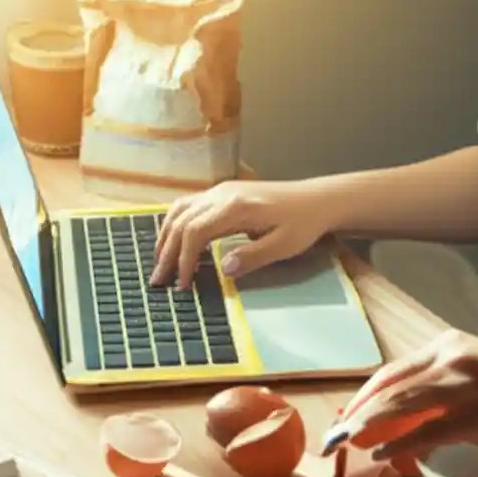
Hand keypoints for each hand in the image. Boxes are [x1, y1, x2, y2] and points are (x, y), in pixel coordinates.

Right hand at [150, 180, 337, 288]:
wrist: (318, 199)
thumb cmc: (304, 224)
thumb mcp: (284, 246)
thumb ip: (253, 257)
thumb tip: (223, 269)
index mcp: (235, 208)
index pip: (194, 233)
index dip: (183, 260)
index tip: (183, 285)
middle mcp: (221, 195)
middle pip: (181, 222)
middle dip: (166, 253)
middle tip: (159, 281)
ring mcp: (220, 191)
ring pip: (179, 211)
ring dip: (166, 237)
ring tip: (160, 262)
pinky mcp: (223, 193)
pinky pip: (188, 206)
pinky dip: (175, 224)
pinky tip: (173, 240)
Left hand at [338, 330, 477, 460]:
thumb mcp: (474, 377)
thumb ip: (437, 390)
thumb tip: (395, 419)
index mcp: (447, 346)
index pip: (391, 372)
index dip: (361, 398)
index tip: (341, 418)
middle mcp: (452, 358)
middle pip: (389, 387)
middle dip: (355, 414)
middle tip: (332, 437)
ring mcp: (466, 385)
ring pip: (402, 405)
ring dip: (368, 427)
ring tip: (348, 444)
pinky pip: (429, 430)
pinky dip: (400, 444)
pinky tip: (382, 455)